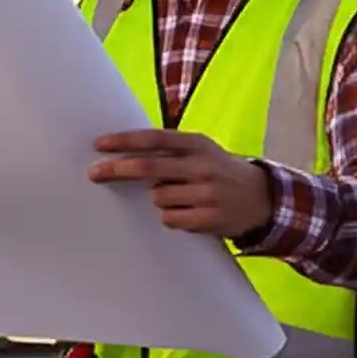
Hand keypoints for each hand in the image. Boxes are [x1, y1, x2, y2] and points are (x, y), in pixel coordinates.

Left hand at [87, 129, 273, 239]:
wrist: (262, 198)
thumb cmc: (219, 170)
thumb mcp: (200, 150)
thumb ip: (169, 150)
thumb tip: (124, 152)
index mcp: (197, 144)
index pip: (154, 139)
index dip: (125, 141)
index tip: (99, 145)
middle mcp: (202, 166)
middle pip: (149, 168)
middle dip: (117, 170)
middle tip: (94, 173)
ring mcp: (207, 193)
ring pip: (157, 198)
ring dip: (159, 199)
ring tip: (181, 197)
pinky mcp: (210, 218)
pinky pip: (170, 219)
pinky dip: (171, 217)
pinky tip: (189, 212)